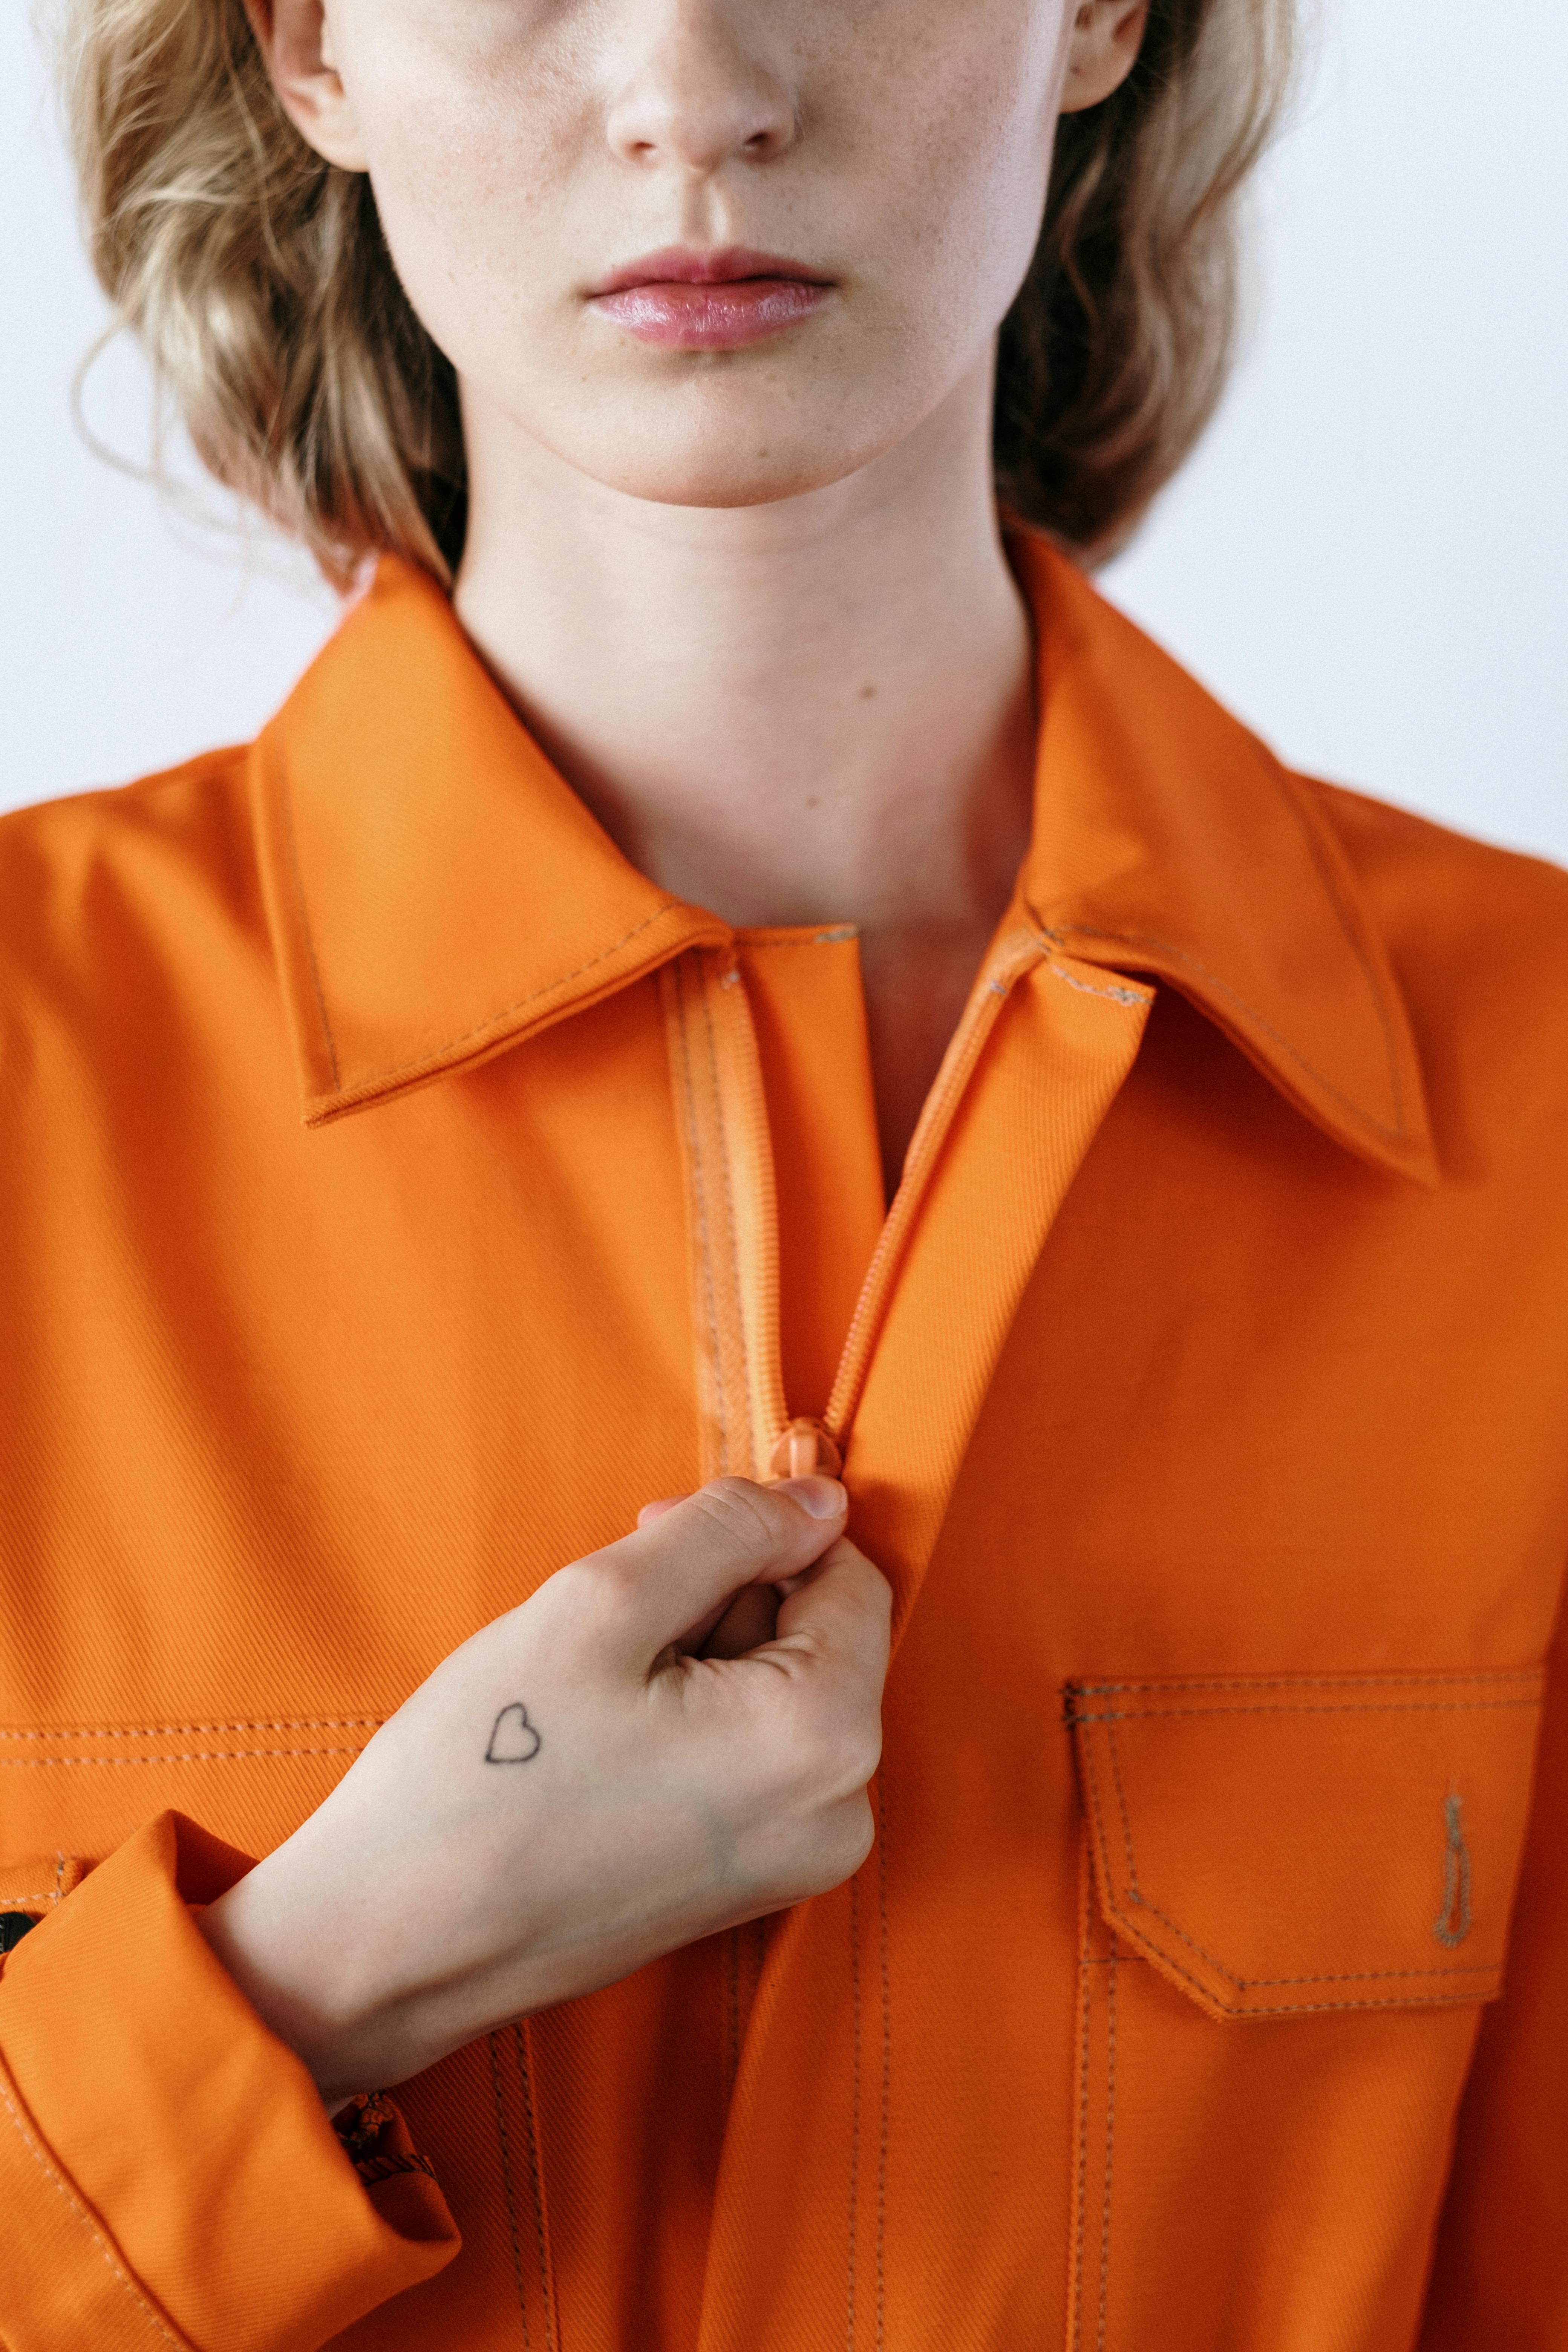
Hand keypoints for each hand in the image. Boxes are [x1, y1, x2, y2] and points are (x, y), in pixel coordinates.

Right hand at [197, 1477, 889, 2104]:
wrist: (399, 1941)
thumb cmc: (486, 1770)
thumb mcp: (604, 1602)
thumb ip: (730, 1531)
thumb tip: (820, 1502)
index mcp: (825, 1739)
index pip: (847, 1572)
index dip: (755, 1531)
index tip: (649, 1537)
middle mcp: (841, 1811)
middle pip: (816, 1634)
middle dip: (718, 1600)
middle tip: (603, 1626)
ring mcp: (799, 1860)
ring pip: (778, 1690)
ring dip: (696, 1659)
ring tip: (593, 1694)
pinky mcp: (749, 1884)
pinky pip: (752, 1755)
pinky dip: (690, 1721)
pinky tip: (605, 1741)